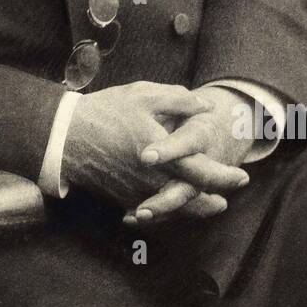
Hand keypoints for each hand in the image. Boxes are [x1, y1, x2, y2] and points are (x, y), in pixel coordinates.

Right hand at [64, 82, 251, 211]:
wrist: (64, 136)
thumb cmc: (106, 113)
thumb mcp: (145, 96)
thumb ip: (180, 101)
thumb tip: (206, 108)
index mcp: (165, 158)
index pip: (205, 175)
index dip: (227, 178)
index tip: (242, 176)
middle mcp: (153, 182)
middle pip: (192, 201)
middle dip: (213, 200)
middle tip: (227, 198)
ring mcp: (136, 193)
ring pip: (172, 209)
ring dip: (192, 209)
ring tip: (207, 206)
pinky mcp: (120, 196)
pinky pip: (149, 208)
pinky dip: (164, 210)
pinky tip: (166, 204)